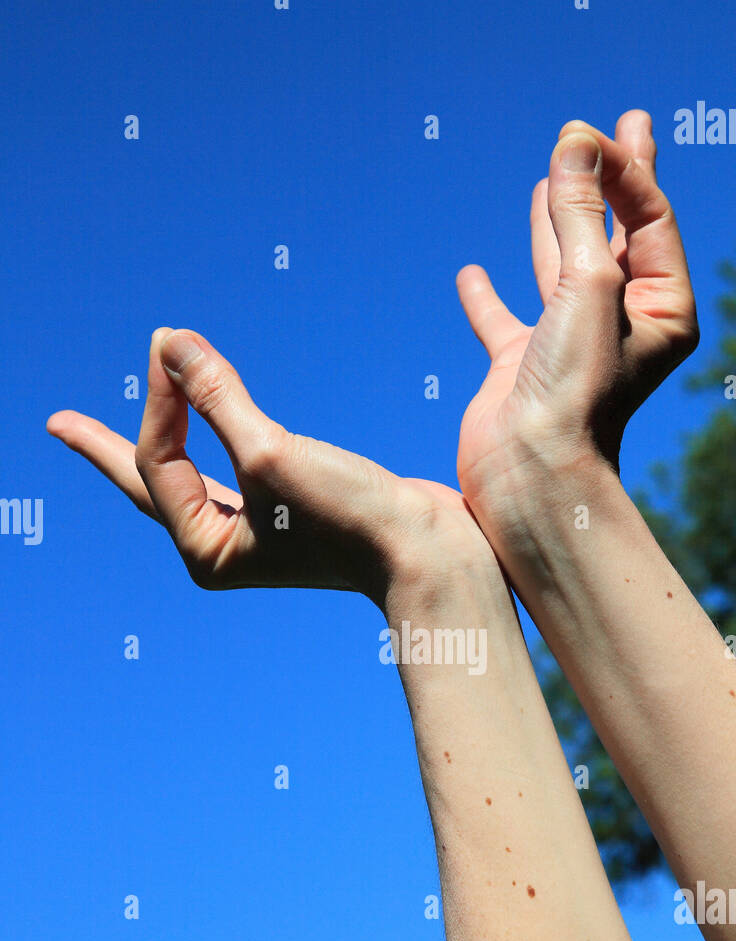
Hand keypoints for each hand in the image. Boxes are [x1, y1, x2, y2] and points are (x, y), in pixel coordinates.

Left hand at [47, 328, 485, 608]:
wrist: (429, 554)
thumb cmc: (350, 518)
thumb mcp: (270, 454)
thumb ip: (216, 396)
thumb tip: (170, 342)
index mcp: (205, 548)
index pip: (161, 457)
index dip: (163, 399)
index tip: (172, 343)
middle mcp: (223, 544)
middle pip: (150, 479)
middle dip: (106, 447)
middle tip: (58, 424)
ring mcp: (257, 529)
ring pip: (191, 471)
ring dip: (164, 435)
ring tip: (137, 415)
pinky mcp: (292, 507)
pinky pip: (233, 463)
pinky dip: (215, 434)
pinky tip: (207, 427)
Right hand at [455, 111, 698, 506]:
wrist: (530, 471)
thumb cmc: (575, 388)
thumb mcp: (588, 284)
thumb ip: (581, 210)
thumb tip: (575, 139)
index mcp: (660, 308)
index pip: (648, 218)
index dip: (623, 168)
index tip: (591, 131)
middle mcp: (619, 323)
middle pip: (616, 232)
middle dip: (611, 179)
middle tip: (620, 126)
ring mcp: (568, 342)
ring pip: (561, 265)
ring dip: (555, 219)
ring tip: (550, 177)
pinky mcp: (521, 365)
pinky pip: (504, 318)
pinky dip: (486, 296)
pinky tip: (470, 274)